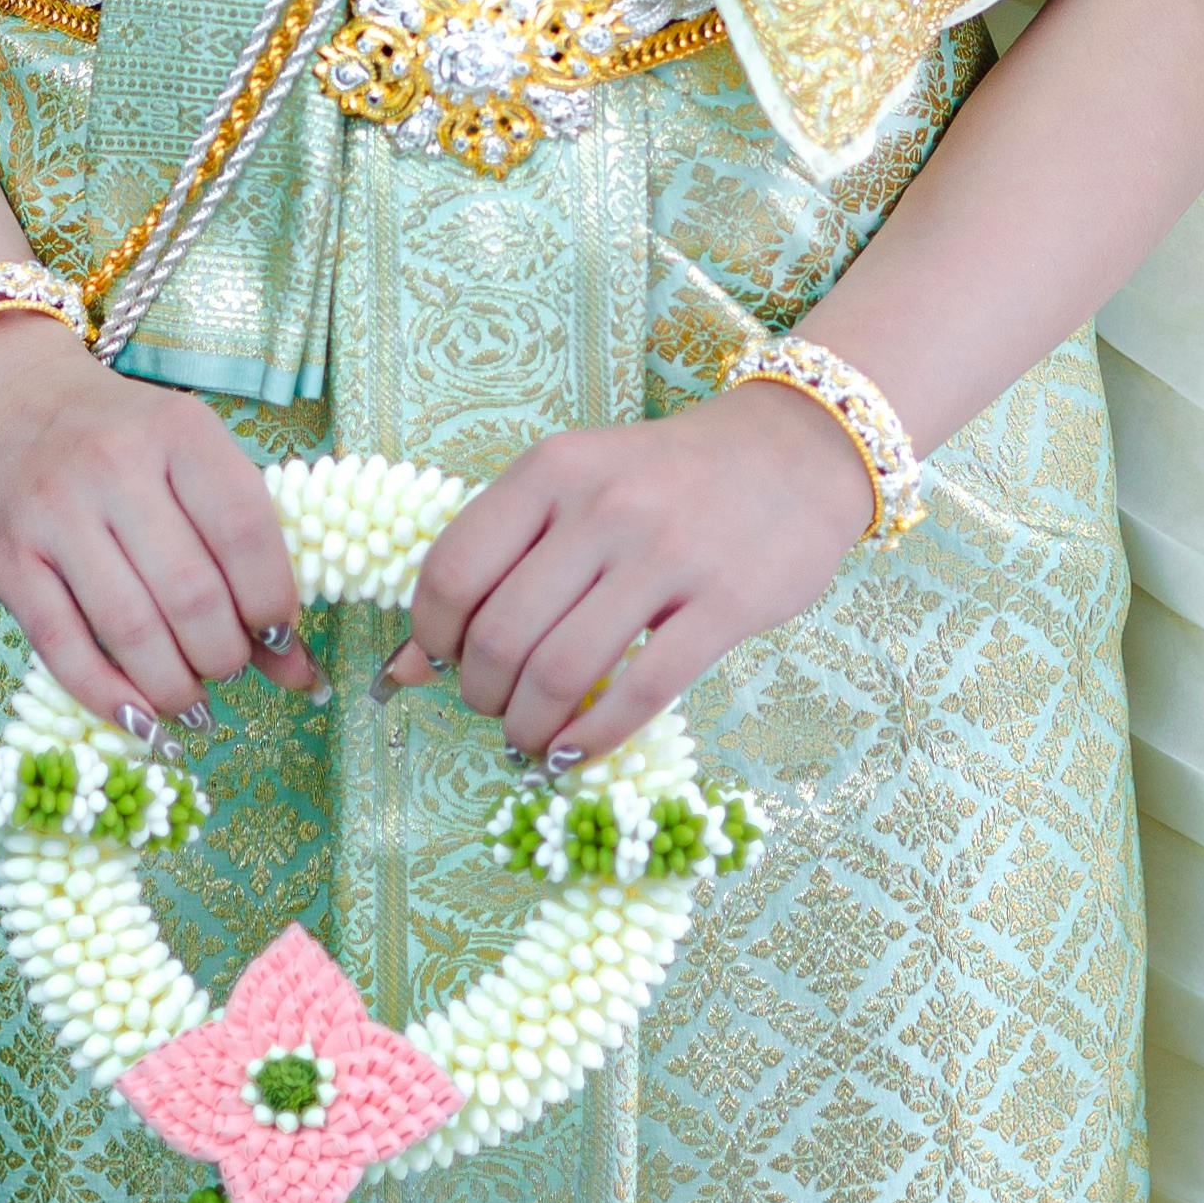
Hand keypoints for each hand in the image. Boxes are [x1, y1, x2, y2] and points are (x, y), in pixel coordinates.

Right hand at [0, 317, 324, 727]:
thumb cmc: (112, 434)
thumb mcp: (184, 460)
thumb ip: (241, 551)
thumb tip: (298, 669)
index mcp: (179, 431)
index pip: (247, 533)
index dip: (273, 601)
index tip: (278, 634)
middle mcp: (116, 466)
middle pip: (193, 596)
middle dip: (225, 656)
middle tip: (228, 669)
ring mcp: (55, 514)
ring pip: (132, 632)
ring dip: (175, 686)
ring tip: (191, 701)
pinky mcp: (7, 560)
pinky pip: (65, 649)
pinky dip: (110, 697)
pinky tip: (139, 716)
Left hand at [385, 380, 871, 761]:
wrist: (796, 450)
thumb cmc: (666, 479)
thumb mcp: (573, 487)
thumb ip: (496, 560)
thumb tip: (407, 666)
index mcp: (553, 470)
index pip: (452, 571)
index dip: (433, 636)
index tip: (446, 660)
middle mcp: (603, 507)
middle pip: (501, 636)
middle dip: (482, 696)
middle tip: (496, 710)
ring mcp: (668, 556)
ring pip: (563, 673)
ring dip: (531, 729)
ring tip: (533, 740)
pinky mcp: (727, 605)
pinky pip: (642, 692)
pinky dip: (595, 739)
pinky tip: (579, 752)